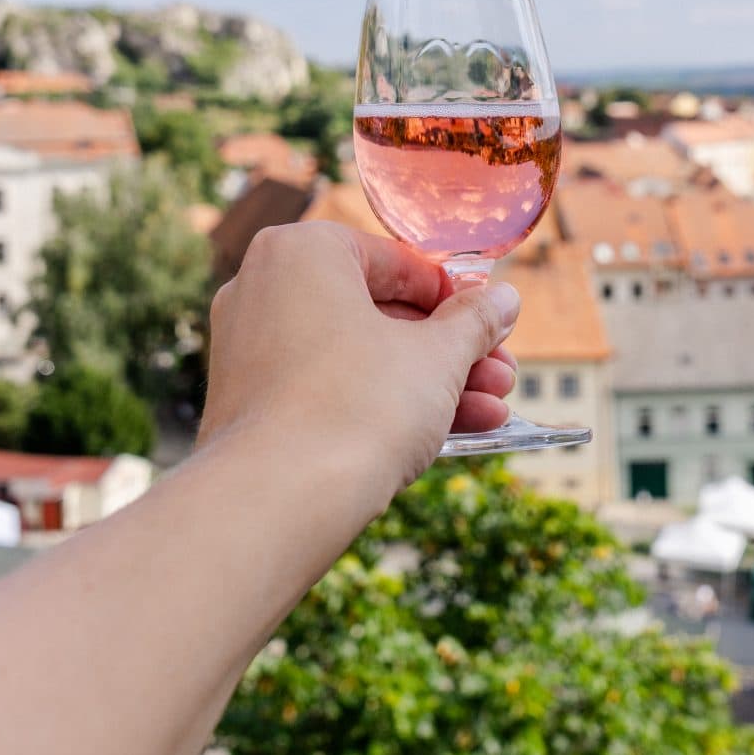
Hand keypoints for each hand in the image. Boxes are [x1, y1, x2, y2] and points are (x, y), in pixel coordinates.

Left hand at [200, 223, 519, 498]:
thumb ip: (475, 320)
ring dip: (430, 383)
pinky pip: (329, 391)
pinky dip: (382, 406)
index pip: (396, 261)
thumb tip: (502, 299)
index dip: (455, 297)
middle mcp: (264, 289)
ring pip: (358, 357)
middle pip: (380, 313)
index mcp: (303, 252)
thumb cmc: (358, 407)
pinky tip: (449, 434)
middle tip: (501, 374)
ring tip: (492, 412)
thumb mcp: (438, 356)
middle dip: (450, 350)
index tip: (492, 323)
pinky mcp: (252, 406)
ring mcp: (251, 350)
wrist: (279, 502)